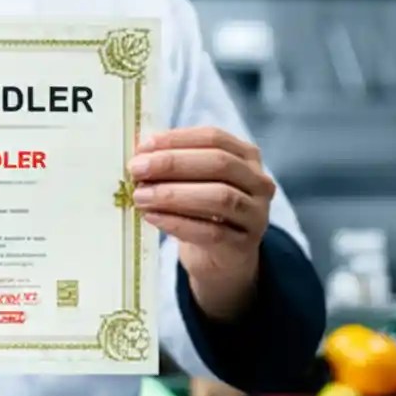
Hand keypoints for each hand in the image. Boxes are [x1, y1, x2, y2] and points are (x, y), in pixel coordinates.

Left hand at [126, 127, 275, 320]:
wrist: (221, 258)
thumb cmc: (202, 210)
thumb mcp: (192, 182)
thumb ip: (172, 165)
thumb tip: (138, 154)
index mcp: (246, 156)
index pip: (213, 138)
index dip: (176, 139)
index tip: (142, 147)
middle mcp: (259, 182)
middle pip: (219, 163)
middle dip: (173, 164)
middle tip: (137, 170)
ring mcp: (256, 214)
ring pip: (219, 197)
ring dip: (173, 195)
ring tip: (140, 196)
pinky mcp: (245, 245)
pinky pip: (211, 232)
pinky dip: (177, 223)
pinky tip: (153, 217)